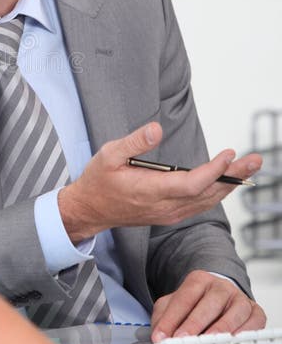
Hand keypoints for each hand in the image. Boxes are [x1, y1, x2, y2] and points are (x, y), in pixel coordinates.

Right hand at [58, 122, 261, 242]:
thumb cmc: (98, 181)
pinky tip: (227, 180)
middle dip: (233, 176)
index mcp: (150, 191)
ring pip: (207, 201)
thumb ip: (134, 142)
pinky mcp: (169, 214)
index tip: (228, 154)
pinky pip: (199, 205)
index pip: (192, 185)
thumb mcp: (108, 155)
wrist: (90, 209)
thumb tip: (156, 128)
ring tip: (248, 166)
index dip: (214, 171)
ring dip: (229, 184)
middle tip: (254, 160)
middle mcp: (164, 207)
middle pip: (207, 194)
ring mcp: (168, 213)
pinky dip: (216, 192)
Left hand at [151, 270, 266, 340]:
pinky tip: (232, 343)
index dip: (171, 319)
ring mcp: (239, 298)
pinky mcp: (255, 312)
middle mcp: (221, 286)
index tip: (160, 336)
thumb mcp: (174, 304)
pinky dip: (244, 333)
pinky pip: (253, 322)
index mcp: (199, 280)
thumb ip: (163, 317)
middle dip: (194, 324)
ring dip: (220, 330)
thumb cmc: (196, 303)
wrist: (221, 296)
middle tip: (181, 340)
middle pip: (209, 304)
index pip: (184, 299)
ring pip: (233, 313)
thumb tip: (158, 336)